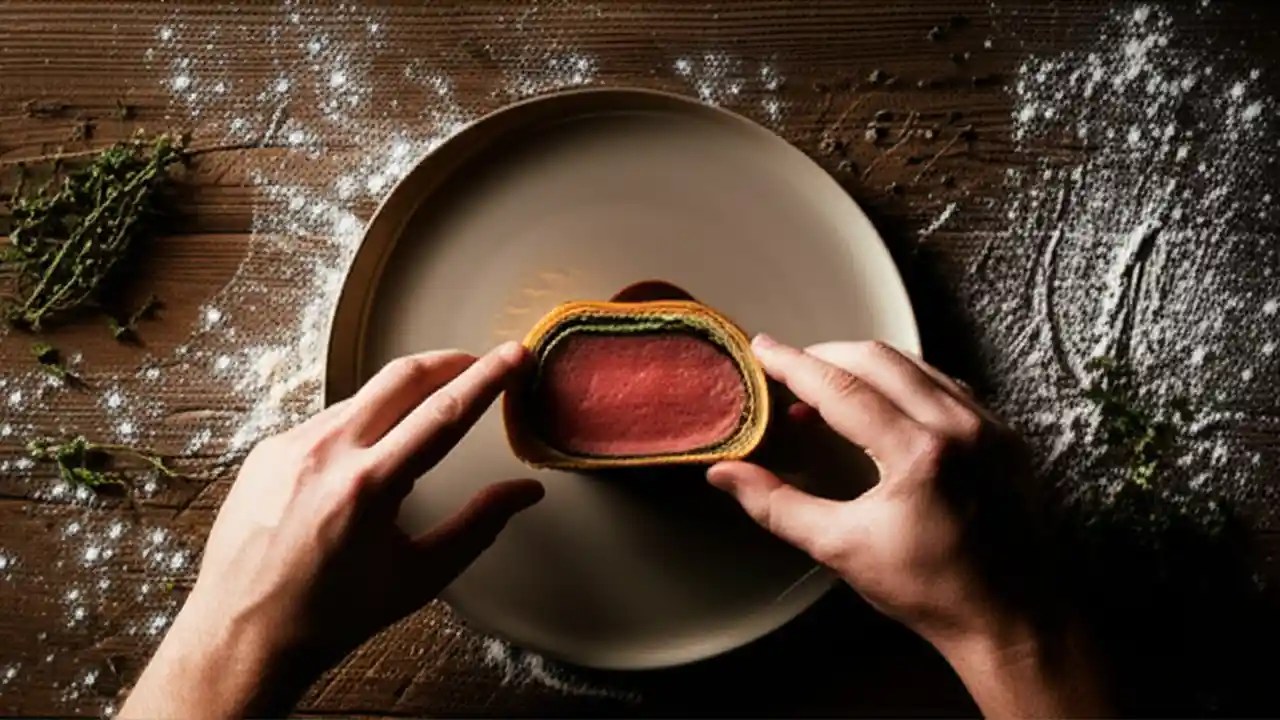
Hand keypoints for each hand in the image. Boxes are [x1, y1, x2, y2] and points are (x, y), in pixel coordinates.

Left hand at [121, 343, 543, 718]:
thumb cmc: (332, 615)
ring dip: (405, 394)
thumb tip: (525, 491)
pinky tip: (372, 452)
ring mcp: (289, 446)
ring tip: (430, 414)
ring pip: (364, 396)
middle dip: (449, 362)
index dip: (488, 379)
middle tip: (479, 365)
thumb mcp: (419, 577)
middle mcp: (325, 454)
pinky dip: (363, 423)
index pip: (443, 414)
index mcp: (368, 488)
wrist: (243, 635)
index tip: (514, 355)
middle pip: (402, 377)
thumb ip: (478, 526)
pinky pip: (328, 419)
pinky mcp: (268, 450)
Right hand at [708, 335, 1109, 716]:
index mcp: (918, 453)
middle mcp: (958, 427)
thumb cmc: (930, 590)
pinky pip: (946, 384)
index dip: (793, 364)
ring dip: (866, 365)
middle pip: (877, 359)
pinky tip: (883, 401)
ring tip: (828, 386)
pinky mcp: (1004, 435)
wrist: (1013, 617)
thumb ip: (777, 505)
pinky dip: (906, 380)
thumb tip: (726, 474)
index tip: (762, 349)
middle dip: (826, 356)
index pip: (840, 387)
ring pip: (915, 364)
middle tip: (789, 367)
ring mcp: (988, 426)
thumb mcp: (842, 548)